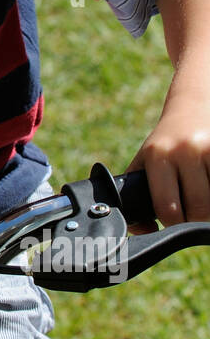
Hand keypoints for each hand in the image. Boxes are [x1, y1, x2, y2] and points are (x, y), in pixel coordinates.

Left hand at [125, 89, 209, 233]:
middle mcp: (183, 150)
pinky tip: (209, 187)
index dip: (172, 223)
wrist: (191, 108)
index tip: (174, 222)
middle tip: (194, 214)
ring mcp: (207, 148)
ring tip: (203, 200)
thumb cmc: (165, 145)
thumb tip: (145, 231)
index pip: (167, 208)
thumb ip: (136, 195)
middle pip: (197, 208)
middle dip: (196, 219)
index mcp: (157, 156)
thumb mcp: (145, 162)